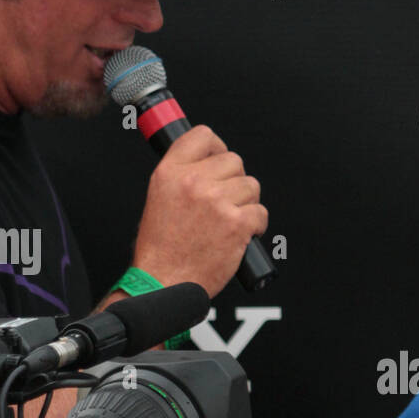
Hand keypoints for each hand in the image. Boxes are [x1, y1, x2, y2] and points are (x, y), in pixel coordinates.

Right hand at [133, 125, 265, 297]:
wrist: (164, 281)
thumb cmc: (161, 249)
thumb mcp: (158, 199)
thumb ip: (182, 177)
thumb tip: (208, 166)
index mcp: (170, 172)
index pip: (203, 136)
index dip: (217, 148)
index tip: (219, 161)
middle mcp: (193, 182)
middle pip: (234, 161)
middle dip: (234, 181)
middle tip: (225, 202)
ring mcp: (216, 201)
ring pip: (251, 185)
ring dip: (246, 203)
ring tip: (231, 220)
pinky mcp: (236, 224)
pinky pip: (261, 212)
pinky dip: (256, 225)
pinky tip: (241, 235)